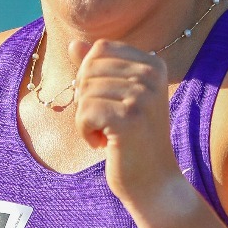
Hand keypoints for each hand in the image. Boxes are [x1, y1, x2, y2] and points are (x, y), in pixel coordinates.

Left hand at [75, 39, 199, 225]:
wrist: (153, 184)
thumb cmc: (133, 142)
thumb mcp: (116, 99)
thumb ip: (96, 69)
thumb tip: (74, 43)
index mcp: (153, 65)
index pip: (99, 50)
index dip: (91, 78)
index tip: (109, 104)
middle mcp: (151, 76)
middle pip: (89, 69)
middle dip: (87, 99)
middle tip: (107, 123)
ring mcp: (142, 96)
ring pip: (84, 92)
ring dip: (87, 120)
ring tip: (109, 136)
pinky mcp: (129, 118)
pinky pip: (84, 113)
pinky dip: (85, 133)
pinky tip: (104, 145)